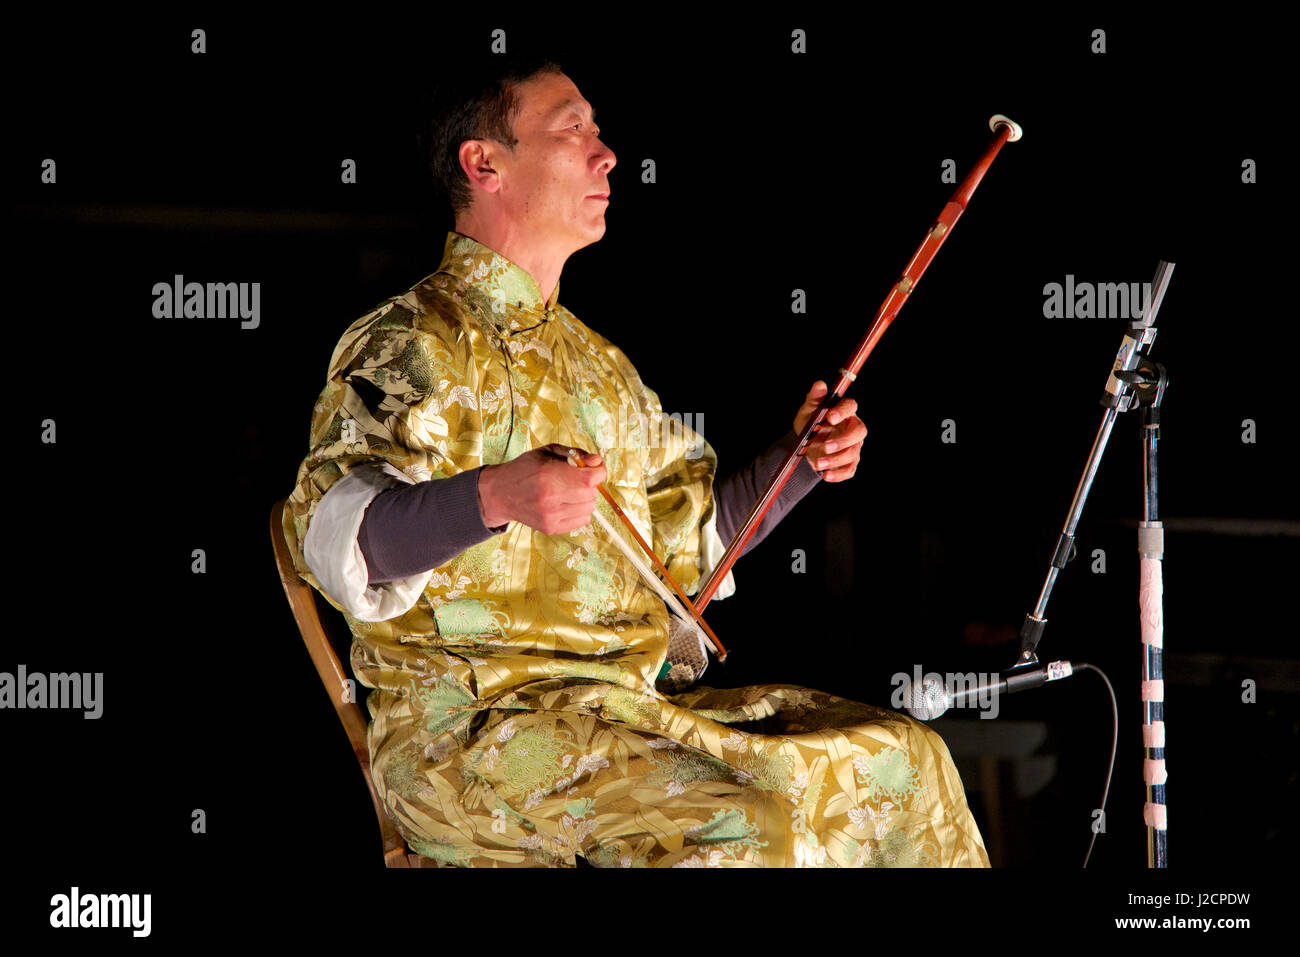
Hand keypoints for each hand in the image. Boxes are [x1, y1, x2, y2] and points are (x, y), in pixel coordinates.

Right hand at [477, 443, 606, 533]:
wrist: (500, 494)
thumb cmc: (525, 469)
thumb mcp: (548, 451)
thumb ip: (576, 454)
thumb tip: (597, 462)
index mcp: (549, 474)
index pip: (590, 478)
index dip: (599, 472)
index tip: (594, 469)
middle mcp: (550, 497)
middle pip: (591, 494)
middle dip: (590, 484)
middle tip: (577, 479)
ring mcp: (550, 516)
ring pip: (589, 509)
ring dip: (585, 499)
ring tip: (569, 492)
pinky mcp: (550, 528)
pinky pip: (582, 521)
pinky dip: (579, 511)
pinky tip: (565, 504)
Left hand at [792, 381, 867, 482]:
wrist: (806, 445)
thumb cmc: (811, 422)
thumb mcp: (809, 410)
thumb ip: (814, 398)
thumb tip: (819, 384)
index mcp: (845, 411)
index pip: (851, 406)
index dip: (843, 411)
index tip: (830, 417)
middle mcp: (852, 428)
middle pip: (859, 432)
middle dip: (843, 440)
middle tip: (826, 446)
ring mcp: (853, 446)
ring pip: (852, 453)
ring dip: (835, 460)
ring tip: (818, 463)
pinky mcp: (849, 463)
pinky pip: (849, 470)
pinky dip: (838, 475)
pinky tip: (825, 475)